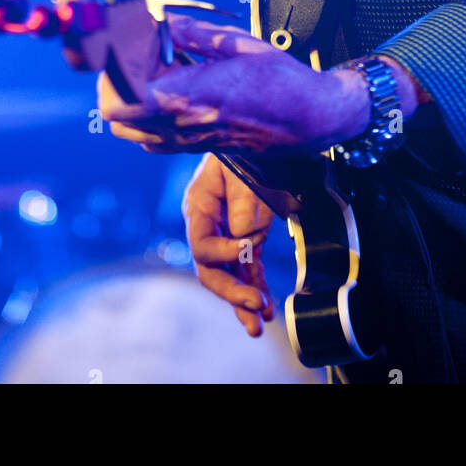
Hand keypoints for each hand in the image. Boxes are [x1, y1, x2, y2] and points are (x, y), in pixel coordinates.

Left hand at [97, 13, 371, 153]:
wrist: (311, 119)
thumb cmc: (282, 80)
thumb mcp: (239, 44)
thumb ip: (194, 33)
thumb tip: (162, 19)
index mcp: (191, 96)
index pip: (124, 95)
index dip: (115, 70)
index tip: (130, 44)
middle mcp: (184, 124)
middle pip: (118, 115)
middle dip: (117, 82)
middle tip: (137, 56)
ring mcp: (189, 141)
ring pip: (132, 129)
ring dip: (132, 98)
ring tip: (156, 71)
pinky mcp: (198, 147)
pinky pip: (154, 137)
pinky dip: (150, 114)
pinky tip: (174, 88)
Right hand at [182, 153, 274, 337]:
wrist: (253, 142)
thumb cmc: (240, 150)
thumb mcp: (237, 167)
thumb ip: (241, 199)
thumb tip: (244, 235)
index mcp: (199, 207)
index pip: (202, 244)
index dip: (223, 253)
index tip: (248, 247)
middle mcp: (208, 227)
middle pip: (210, 270)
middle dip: (231, 291)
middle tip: (253, 303)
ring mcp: (226, 237)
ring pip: (228, 278)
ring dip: (243, 301)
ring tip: (259, 323)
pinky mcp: (245, 243)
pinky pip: (248, 271)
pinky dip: (257, 288)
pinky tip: (267, 310)